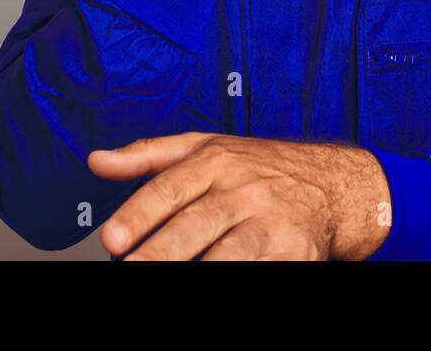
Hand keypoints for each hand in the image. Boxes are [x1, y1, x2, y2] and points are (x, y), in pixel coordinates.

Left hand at [87, 132, 391, 260]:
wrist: (333, 183)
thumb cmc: (260, 167)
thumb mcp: (204, 147)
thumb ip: (147, 154)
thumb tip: (97, 160)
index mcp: (217, 161)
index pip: (171, 187)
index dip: (139, 214)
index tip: (111, 238)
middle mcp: (245, 190)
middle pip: (197, 224)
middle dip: (162, 252)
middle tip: (132, 268)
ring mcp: (271, 223)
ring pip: (230, 254)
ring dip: (200, 270)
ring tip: (167, 283)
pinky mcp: (295, 253)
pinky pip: (260, 271)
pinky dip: (241, 277)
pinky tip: (217, 283)